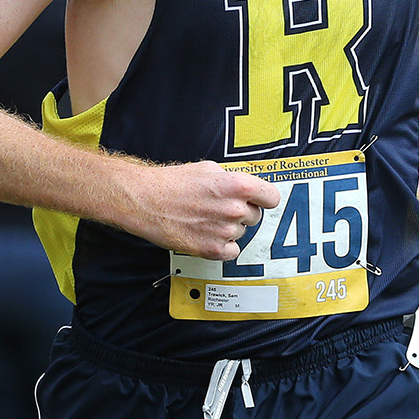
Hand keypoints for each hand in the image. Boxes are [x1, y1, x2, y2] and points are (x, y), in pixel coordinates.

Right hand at [123, 161, 281, 259]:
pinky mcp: (212, 250)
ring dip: (229, 228)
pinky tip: (207, 233)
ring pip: (241, 233)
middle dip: (242, 212)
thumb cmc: (173, 183)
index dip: (264, 198)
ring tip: (206, 218)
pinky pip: (232, 251)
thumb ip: (232, 179)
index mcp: (238, 186)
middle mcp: (235, 209)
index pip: (272, 198)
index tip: (259, 200)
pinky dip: (223, 246)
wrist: (146, 201)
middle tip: (220, 207)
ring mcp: (225, 231)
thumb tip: (246, 188)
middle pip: (256, 216)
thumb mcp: (209, 168)